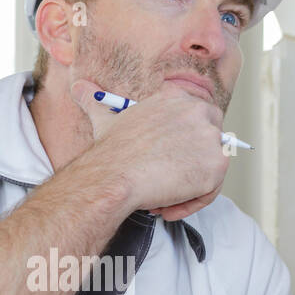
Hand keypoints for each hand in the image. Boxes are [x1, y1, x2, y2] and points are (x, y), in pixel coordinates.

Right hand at [70, 78, 228, 221]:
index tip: (164, 160)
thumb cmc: (108, 152)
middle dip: (190, 164)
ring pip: (208, 170)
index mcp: (177, 97)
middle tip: (165, 180)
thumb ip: (94, 100)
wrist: (114, 175)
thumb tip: (77, 87)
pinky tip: (165, 207)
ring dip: (185, 188)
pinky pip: (209, 191)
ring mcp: (211, 138)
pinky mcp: (216, 166)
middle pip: (209, 142)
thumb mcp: (104, 117)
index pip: (195, 120)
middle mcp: (199, 111)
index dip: (182, 144)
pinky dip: (188, 204)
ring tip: (159, 197)